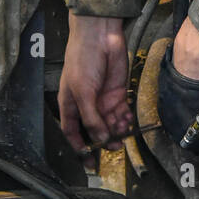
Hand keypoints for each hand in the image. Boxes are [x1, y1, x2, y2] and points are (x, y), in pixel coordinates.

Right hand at [59, 15, 131, 167]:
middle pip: (95, 130)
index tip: (88, 162)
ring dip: (117, 129)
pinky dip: (125, 118)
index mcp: (70, 104)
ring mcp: (102, 99)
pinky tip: (128, 119)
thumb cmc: (82, 60)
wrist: (100, 36)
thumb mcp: (83, 92)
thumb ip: (91, 117)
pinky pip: (121, 112)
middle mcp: (86, 104)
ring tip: (123, 129)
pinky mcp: (117, 92)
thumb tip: (100, 139)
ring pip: (110, 123)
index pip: (72, 132)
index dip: (79, 147)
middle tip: (114, 148)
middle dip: (104, 140)